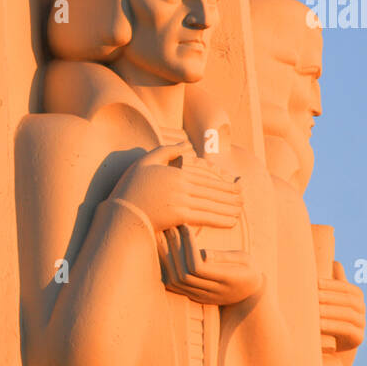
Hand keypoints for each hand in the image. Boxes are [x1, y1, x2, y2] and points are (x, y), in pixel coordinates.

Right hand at [111, 142, 241, 232]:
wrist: (122, 210)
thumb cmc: (131, 186)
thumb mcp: (146, 161)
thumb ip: (166, 151)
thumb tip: (185, 144)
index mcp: (177, 172)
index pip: (206, 177)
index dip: (223, 182)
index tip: (236, 186)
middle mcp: (181, 185)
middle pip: (212, 190)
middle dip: (230, 195)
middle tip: (244, 198)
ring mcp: (181, 201)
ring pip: (212, 203)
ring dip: (229, 207)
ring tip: (241, 210)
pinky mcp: (179, 216)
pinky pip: (205, 217)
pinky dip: (220, 219)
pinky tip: (231, 221)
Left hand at [161, 228, 264, 305]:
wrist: (250, 295)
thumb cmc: (249, 270)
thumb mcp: (245, 259)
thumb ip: (225, 257)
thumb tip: (203, 254)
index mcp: (227, 280)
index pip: (198, 267)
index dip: (188, 247)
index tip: (185, 227)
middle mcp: (213, 291)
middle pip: (183, 274)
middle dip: (174, 249)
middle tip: (170, 228)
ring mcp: (202, 297)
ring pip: (176, 281)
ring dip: (167, 259)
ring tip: (164, 237)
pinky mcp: (194, 297)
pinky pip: (174, 286)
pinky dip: (166, 269)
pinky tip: (164, 252)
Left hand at [318, 261, 364, 350]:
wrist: (327, 348)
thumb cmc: (322, 317)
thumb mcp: (326, 299)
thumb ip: (331, 283)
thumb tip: (336, 262)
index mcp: (355, 295)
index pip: (345, 287)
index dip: (331, 284)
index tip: (314, 283)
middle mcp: (361, 308)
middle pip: (347, 300)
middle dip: (328, 297)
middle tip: (310, 296)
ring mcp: (362, 323)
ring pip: (347, 314)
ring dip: (329, 311)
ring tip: (313, 311)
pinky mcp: (359, 338)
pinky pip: (347, 329)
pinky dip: (332, 326)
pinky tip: (318, 325)